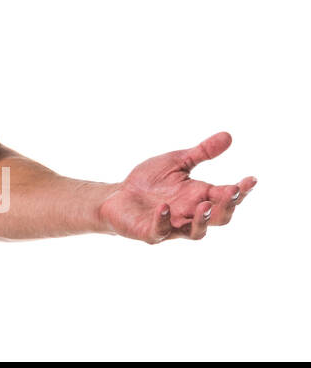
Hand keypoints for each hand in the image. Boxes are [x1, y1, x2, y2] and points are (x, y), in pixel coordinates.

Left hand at [98, 131, 255, 242]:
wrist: (116, 195)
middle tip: (232, 191)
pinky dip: (163, 220)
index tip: (251, 179)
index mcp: (199, 196)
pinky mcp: (151, 232)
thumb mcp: (177, 162)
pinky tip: (164, 207)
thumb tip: (228, 135)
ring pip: (196, 231)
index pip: (226, 196)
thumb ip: (201, 153)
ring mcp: (172, 225)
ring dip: (203, 220)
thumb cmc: (148, 182)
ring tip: (205, 204)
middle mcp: (190, 213)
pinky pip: (160, 231)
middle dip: (227, 206)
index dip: (241, 190)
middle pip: (219, 218)